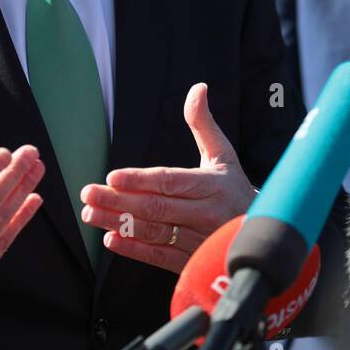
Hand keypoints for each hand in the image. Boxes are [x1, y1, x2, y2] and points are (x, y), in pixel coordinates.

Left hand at [79, 83, 256, 272]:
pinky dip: (134, 249)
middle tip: (88, 194)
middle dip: (118, 201)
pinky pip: (160, 257)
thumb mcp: (223, 155)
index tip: (112, 176)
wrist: (261, 231)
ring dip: (118, 223)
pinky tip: (111, 239)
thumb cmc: (233, 188)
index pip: (170, 181)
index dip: (140, 180)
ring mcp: (199, 240)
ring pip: (154, 232)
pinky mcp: (193, 260)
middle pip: (156, 207)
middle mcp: (206, 213)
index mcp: (212, 185)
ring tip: (91, 214)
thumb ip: (203, 124)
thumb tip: (197, 88)